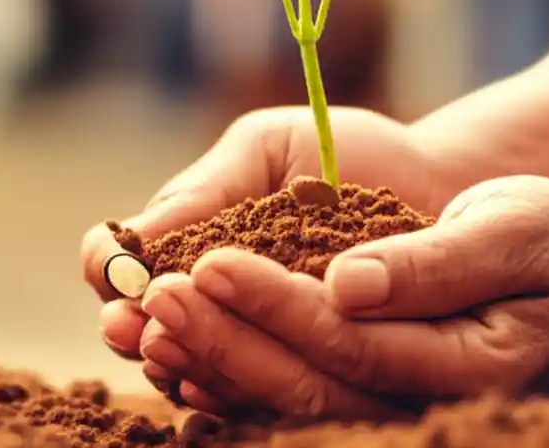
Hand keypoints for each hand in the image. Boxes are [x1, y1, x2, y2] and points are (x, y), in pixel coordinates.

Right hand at [79, 108, 453, 387]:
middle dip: (132, 325)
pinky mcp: (304, 371)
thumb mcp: (266, 152)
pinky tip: (213, 386)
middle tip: (133, 324)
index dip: (113, 271)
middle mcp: (208, 296)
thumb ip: (204, 191)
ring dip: (174, 360)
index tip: (124, 274)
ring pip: (192, 364)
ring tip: (166, 350)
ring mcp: (250, 337)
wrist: (435, 183)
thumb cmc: (345, 154)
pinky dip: (229, 393)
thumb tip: (131, 242)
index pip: (120, 263)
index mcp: (186, 238)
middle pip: (143, 324)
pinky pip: (256, 395)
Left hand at [139, 175, 548, 417]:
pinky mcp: (369, 393)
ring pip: (286, 403)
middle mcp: (420, 404)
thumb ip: (434, 262)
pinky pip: (291, 398)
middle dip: (219, 339)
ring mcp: (393, 408)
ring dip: (209, 363)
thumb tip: (345, 284)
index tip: (205, 262)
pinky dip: (228, 378)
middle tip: (150, 295)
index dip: (270, 305)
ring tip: (141, 323)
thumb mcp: (514, 228)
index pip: (346, 342)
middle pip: (301, 384)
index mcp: (461, 365)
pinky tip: (175, 349)